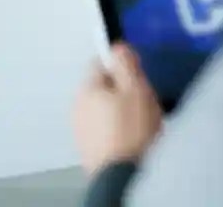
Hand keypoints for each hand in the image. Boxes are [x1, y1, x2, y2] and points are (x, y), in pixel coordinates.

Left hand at [73, 43, 163, 172]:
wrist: (123, 176)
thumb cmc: (131, 130)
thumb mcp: (135, 89)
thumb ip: (125, 64)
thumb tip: (116, 45)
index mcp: (86, 88)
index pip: (100, 63)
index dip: (121, 65)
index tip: (138, 76)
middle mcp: (77, 107)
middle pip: (103, 88)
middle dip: (124, 91)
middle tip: (145, 103)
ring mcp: (81, 130)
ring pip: (105, 110)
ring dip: (121, 113)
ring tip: (142, 126)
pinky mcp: (89, 150)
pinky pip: (106, 131)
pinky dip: (118, 132)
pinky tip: (133, 141)